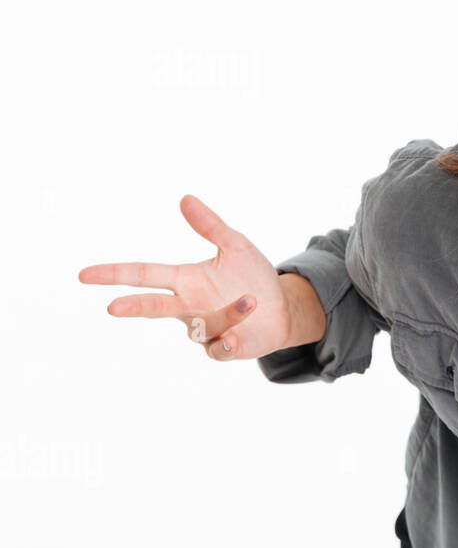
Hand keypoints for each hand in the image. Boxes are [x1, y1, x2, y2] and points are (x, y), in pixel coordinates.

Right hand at [79, 194, 293, 360]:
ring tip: (251, 300)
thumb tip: (185, 198)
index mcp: (186, 280)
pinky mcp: (224, 348)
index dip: (115, 273)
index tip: (85, 274)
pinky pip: (219, 349)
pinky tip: (235, 339)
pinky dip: (226, 344)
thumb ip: (211, 226)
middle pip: (154, 306)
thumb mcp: (236, 246)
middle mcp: (189, 306)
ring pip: (204, 325)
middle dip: (134, 306)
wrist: (282, 307)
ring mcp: (205, 330)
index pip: (144, 274)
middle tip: (112, 307)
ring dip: (228, 313)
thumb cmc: (253, 276)